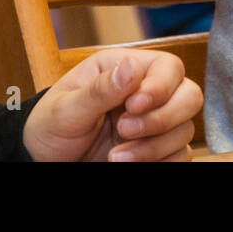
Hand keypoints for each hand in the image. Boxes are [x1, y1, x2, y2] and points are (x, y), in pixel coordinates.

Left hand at [23, 50, 202, 161]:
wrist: (44, 160)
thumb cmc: (49, 127)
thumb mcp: (66, 109)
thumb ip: (99, 89)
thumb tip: (131, 67)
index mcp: (124, 69)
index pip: (168, 67)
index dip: (159, 87)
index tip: (132, 107)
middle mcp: (145, 93)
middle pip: (189, 95)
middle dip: (162, 118)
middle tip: (125, 130)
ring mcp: (154, 123)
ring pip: (186, 129)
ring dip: (154, 147)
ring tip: (114, 157)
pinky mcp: (156, 151)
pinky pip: (180, 156)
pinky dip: (158, 162)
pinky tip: (127, 164)